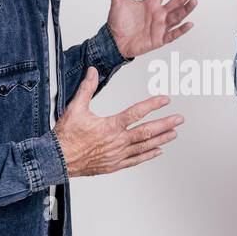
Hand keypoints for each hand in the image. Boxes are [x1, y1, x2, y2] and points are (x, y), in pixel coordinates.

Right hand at [53, 67, 183, 176]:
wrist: (57, 159)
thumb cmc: (66, 135)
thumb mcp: (75, 108)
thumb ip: (86, 88)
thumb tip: (92, 70)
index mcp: (110, 126)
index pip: (136, 112)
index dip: (153, 104)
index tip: (165, 99)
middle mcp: (117, 141)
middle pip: (147, 131)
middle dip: (165, 124)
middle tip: (179, 119)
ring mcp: (117, 155)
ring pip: (144, 146)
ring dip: (161, 139)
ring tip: (174, 133)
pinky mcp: (114, 165)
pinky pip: (135, 160)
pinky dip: (148, 155)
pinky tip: (158, 151)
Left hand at [106, 0, 199, 57]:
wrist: (114, 42)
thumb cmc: (118, 22)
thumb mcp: (118, 0)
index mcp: (151, 2)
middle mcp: (159, 13)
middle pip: (176, 0)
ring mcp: (160, 26)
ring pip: (177, 16)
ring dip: (186, 9)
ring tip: (194, 0)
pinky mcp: (159, 39)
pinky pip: (173, 34)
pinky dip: (181, 30)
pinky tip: (189, 23)